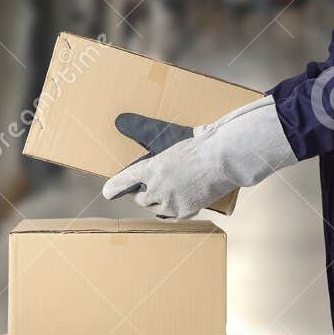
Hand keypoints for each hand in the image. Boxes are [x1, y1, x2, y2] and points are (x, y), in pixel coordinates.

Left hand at [101, 97, 295, 219]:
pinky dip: (170, 208)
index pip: (123, 181)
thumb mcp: (167, 133)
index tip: (108, 192)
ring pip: (154, 207)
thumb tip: (119, 120)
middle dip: (141, 191)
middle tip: (147, 184)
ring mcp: (171, 203)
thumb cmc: (198, 143)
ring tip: (165, 190)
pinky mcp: (185, 211)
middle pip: (140, 197)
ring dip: (156, 200)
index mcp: (149, 169)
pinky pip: (170, 214)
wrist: (225, 159)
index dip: (114, 187)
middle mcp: (156, 189)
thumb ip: (141, 129)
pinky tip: (176, 200)